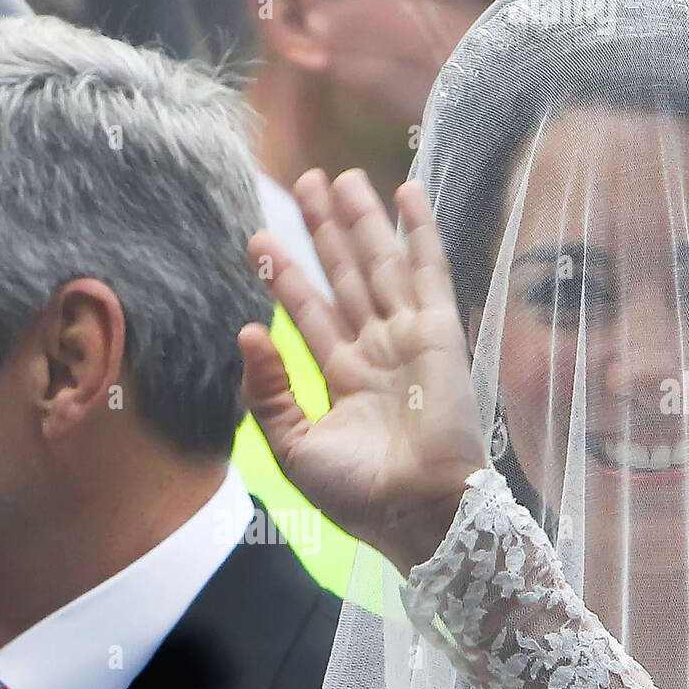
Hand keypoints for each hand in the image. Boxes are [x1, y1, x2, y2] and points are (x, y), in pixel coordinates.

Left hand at [239, 169, 488, 575]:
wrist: (417, 511)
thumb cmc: (358, 494)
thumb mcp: (293, 446)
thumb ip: (267, 391)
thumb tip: (247, 330)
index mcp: (343, 381)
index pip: (309, 313)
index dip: (286, 274)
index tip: (260, 238)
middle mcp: (376, 354)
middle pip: (345, 277)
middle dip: (325, 231)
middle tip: (305, 182)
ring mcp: (409, 341)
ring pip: (381, 265)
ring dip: (362, 221)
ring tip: (340, 177)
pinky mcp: (441, 334)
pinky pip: (429, 272)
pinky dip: (420, 232)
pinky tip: (407, 192)